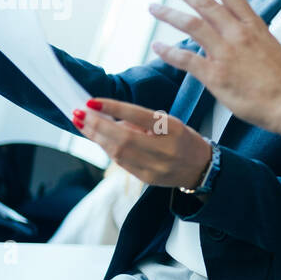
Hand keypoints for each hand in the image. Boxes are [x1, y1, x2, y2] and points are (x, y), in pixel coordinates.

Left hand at [74, 98, 211, 189]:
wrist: (201, 168)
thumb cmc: (183, 140)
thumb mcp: (169, 123)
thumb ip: (140, 120)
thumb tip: (107, 116)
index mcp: (174, 129)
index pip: (139, 116)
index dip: (113, 108)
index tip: (92, 101)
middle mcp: (166, 150)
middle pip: (123, 138)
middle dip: (96, 125)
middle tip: (79, 113)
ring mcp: (156, 167)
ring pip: (118, 152)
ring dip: (96, 137)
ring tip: (82, 124)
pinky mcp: (147, 178)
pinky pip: (121, 162)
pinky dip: (107, 148)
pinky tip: (97, 138)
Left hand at [147, 0, 280, 134]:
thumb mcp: (270, 46)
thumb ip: (250, 35)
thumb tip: (236, 31)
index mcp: (253, 26)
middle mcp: (238, 34)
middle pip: (204, 2)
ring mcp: (226, 53)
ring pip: (191, 25)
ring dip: (169, 14)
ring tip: (153, 7)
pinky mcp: (216, 75)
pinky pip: (186, 59)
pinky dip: (169, 52)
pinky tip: (157, 46)